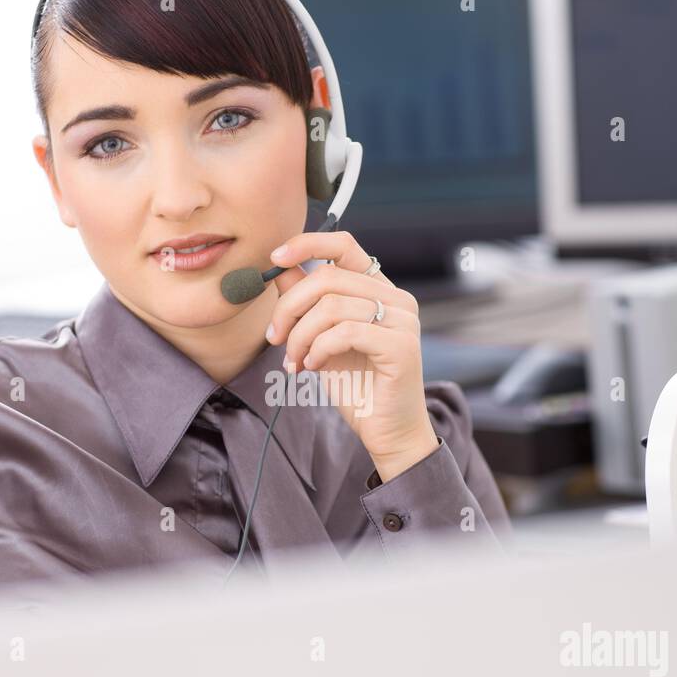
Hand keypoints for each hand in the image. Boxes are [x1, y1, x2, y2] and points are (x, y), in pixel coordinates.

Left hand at [265, 229, 439, 481]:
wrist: (387, 432)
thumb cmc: (357, 387)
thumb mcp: (321, 339)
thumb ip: (306, 304)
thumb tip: (280, 269)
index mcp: (378, 290)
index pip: (344, 245)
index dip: (307, 244)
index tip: (275, 259)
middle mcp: (396, 298)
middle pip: (328, 277)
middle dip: (290, 306)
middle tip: (274, 337)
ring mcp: (402, 320)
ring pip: (331, 306)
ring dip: (300, 336)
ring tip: (294, 361)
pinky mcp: (401, 346)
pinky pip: (345, 332)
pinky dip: (318, 349)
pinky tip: (313, 368)